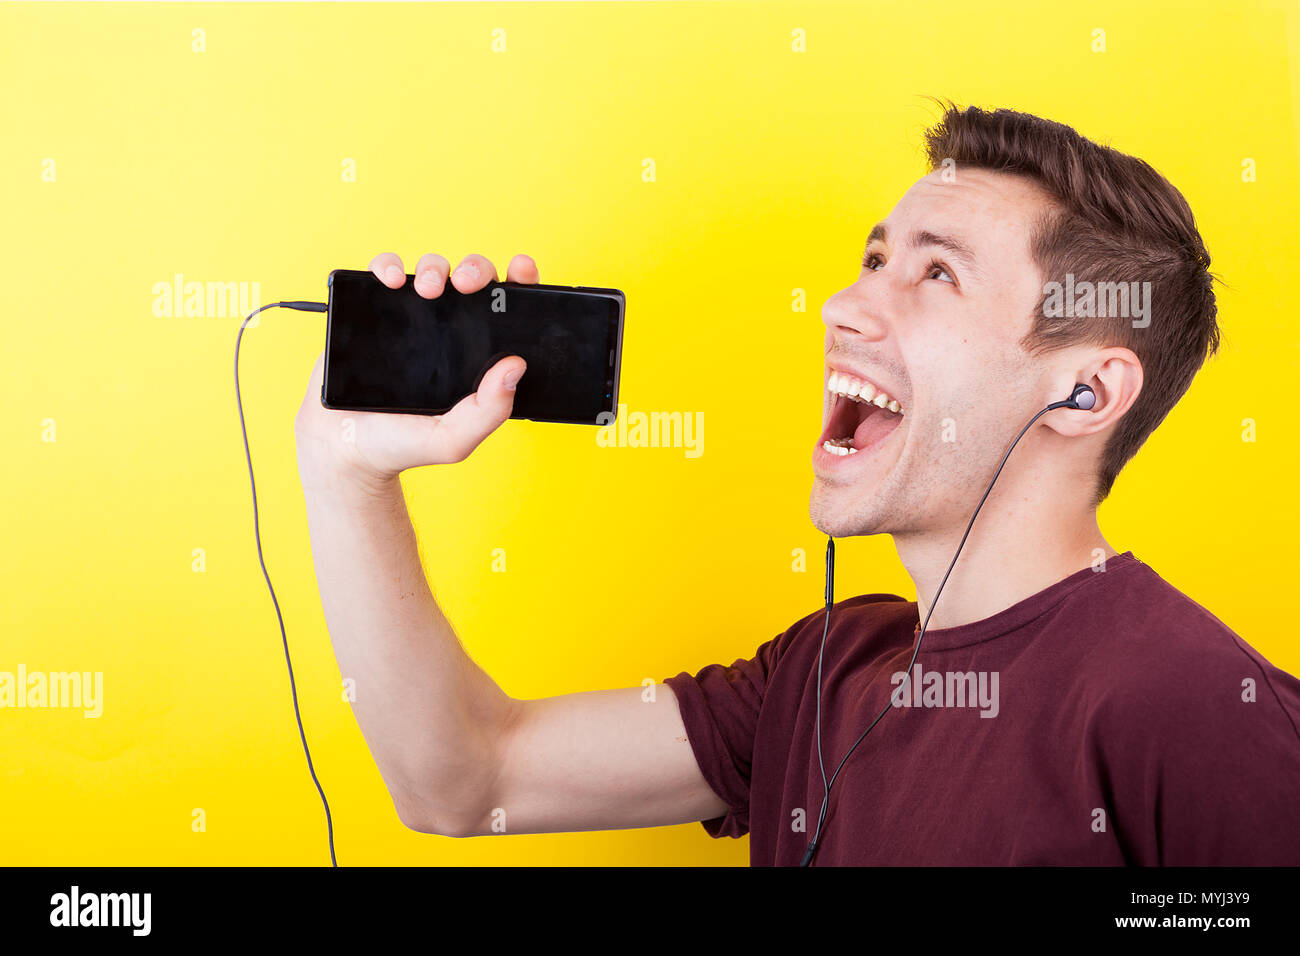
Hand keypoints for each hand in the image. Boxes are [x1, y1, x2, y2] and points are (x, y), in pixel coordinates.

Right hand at [295, 251, 540, 487]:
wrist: (345, 447)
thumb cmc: (403, 444)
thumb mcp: (454, 439)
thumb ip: (490, 410)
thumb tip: (515, 366)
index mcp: (477, 357)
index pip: (506, 312)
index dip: (519, 284)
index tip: (521, 270)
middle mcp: (449, 332)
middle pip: (471, 281)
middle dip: (475, 270)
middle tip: (466, 284)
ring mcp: (411, 319)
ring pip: (432, 270)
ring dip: (435, 267)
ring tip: (429, 289)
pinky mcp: (374, 312)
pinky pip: (384, 272)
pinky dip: (388, 265)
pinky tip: (392, 281)